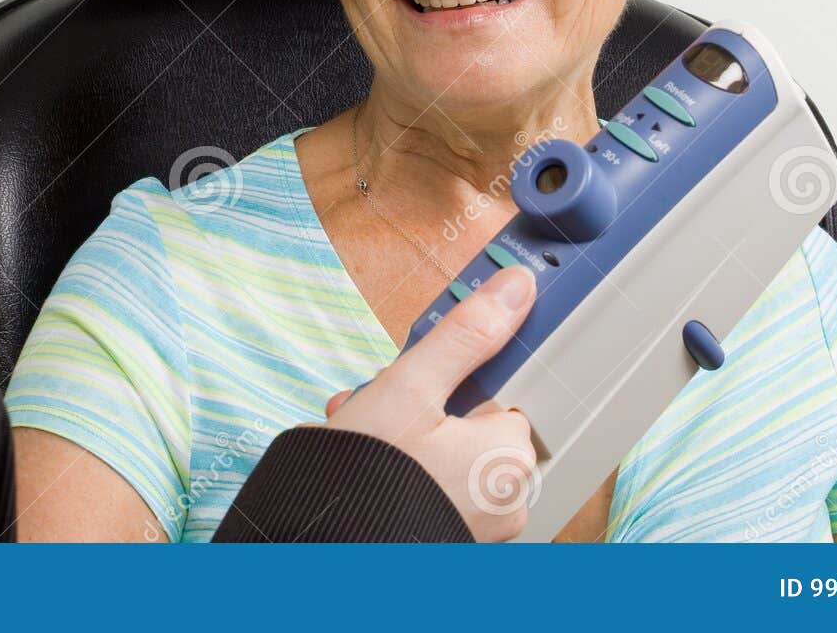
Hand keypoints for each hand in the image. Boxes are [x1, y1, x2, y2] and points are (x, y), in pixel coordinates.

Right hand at [322, 265, 538, 541]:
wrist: (319, 550)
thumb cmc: (371, 475)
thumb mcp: (411, 385)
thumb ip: (466, 334)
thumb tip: (518, 286)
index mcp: (511, 455)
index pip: (494, 392)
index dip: (447, 378)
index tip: (412, 377)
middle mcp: (505, 499)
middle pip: (463, 423)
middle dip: (412, 405)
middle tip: (370, 405)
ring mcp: (477, 528)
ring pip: (441, 455)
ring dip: (396, 435)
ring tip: (351, 433)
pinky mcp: (446, 543)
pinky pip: (429, 490)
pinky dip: (397, 472)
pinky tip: (356, 465)